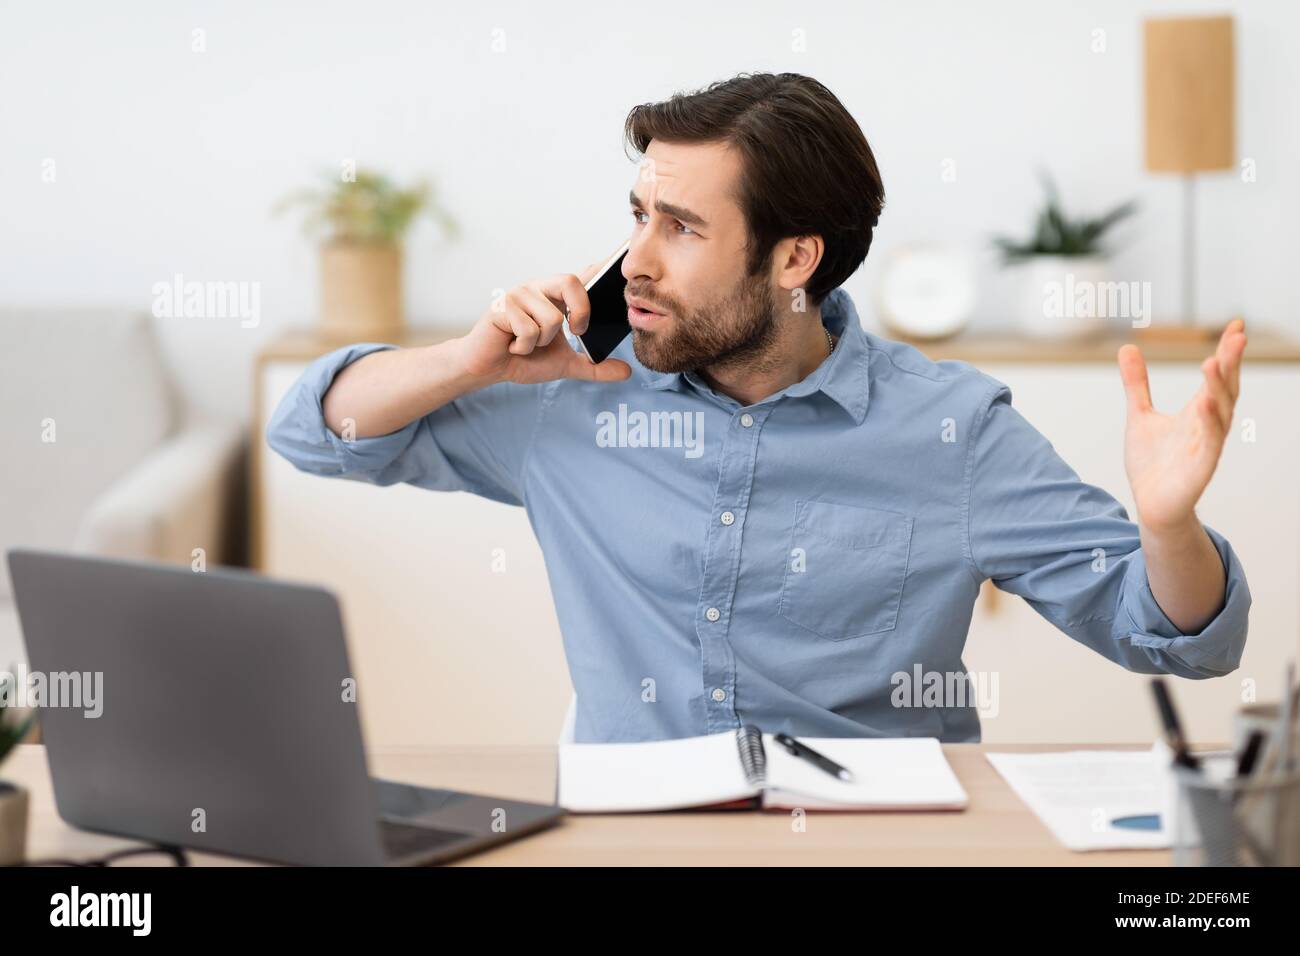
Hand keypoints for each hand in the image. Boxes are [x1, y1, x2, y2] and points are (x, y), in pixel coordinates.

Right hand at [459, 258, 631, 385]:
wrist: (488, 368)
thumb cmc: (523, 359)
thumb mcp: (565, 365)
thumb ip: (595, 368)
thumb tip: (627, 371)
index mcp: (556, 296)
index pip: (582, 275)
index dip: (601, 265)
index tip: (618, 257)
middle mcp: (539, 288)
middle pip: (570, 282)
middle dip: (580, 311)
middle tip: (575, 332)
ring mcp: (519, 294)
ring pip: (552, 319)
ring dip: (541, 343)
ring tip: (527, 343)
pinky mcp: (502, 306)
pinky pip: (529, 330)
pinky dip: (523, 347)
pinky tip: (512, 345)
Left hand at [1118, 320, 1246, 533]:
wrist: (1151, 505)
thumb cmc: (1152, 463)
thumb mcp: (1139, 415)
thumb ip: (1137, 384)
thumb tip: (1127, 347)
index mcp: (1198, 412)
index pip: (1218, 376)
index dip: (1227, 351)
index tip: (1235, 324)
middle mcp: (1208, 425)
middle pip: (1225, 389)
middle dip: (1231, 364)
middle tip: (1236, 336)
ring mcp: (1207, 446)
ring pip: (1219, 413)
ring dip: (1218, 388)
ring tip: (1213, 362)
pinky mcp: (1201, 468)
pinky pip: (1209, 443)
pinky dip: (1209, 423)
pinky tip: (1205, 403)